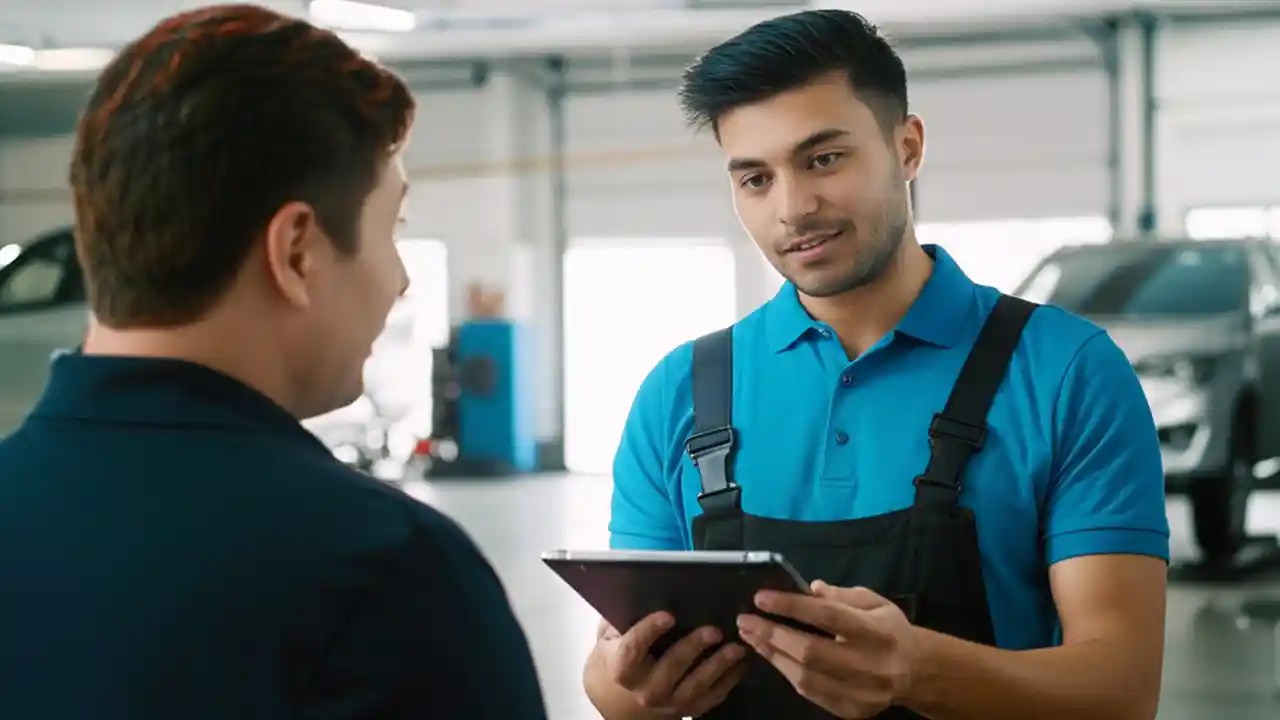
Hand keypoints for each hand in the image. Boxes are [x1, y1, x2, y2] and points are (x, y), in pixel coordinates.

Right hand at [591, 611, 748, 717]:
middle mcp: (645, 691)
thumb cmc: (620, 653)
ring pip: (696, 686)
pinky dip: (729, 680)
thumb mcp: (610, 635)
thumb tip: (639, 587)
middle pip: (670, 669)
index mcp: (622, 669)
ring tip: (736, 646)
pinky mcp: (689, 710)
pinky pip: (713, 697)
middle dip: (693, 648)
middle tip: (713, 630)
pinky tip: (742, 662)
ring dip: (718, 665)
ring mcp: (669, 704)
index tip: (667, 615)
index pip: (632, 650)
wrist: (621, 697)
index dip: (648, 631)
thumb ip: (622, 616)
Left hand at [736, 581, 918, 718]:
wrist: (915, 671)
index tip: (761, 597)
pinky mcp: (851, 710)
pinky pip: (810, 693)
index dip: (792, 606)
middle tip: (745, 620)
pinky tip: (771, 655)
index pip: (829, 616)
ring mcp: (861, 693)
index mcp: (878, 632)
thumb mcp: (873, 602)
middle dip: (773, 635)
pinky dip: (786, 672)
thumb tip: (810, 587)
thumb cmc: (889, 630)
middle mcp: (870, 665)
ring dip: (773, 655)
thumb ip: (841, 595)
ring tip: (751, 637)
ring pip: (806, 677)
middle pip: (812, 652)